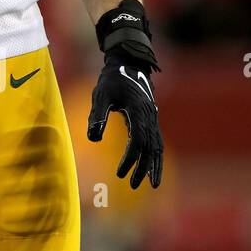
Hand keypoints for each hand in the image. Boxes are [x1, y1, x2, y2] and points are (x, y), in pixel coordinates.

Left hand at [87, 53, 162, 189]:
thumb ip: (97, 115)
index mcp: (138, 111)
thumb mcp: (101, 94)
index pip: (137, 139)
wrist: (128, 65)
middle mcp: (149, 117)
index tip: (119, 173)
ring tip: (151, 186)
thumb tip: (93, 138)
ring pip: (157, 148)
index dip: (130, 158)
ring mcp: (153, 120)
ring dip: (154, 167)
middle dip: (143, 168)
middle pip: (150, 147)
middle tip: (132, 185)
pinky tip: (152, 171)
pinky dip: (156, 159)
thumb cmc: (112, 81)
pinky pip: (157, 143)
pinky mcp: (151, 122)